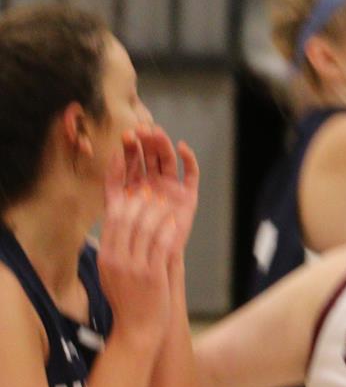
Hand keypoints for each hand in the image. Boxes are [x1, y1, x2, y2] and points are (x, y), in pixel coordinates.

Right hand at [98, 150, 180, 347]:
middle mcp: (116, 259)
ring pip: (144, 229)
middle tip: (149, 185)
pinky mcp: (152, 274)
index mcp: (105, 256)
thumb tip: (118, 228)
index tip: (128, 184)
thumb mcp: (112, 274)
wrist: (136, 329)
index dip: (120, 198)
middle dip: (138, 199)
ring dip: (155, 211)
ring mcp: (133, 267)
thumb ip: (114, 251)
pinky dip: (167, 230)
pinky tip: (175, 220)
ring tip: (165, 199)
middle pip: (125, 219)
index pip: (111, 219)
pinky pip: (160, 246)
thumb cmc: (127, 301)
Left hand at [124, 127, 198, 254]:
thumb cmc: (130, 234)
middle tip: (142, 130)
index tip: (127, 136)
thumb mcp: (114, 203)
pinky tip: (182, 147)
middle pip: (151, 155)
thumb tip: (116, 155)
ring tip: (158, 133)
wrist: (149, 256)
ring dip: (164, 145)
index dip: (131, 146)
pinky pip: (191, 173)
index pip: (133, 158)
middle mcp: (153, 181)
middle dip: (147, 141)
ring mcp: (171, 187)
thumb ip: (114, 180)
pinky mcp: (188, 195)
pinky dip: (189, 159)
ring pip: (169, 160)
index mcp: (134, 182)